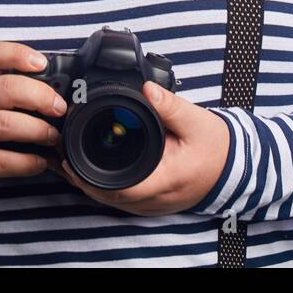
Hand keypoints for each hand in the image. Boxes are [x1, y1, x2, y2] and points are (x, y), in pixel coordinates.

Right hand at [0, 41, 68, 200]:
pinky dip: (28, 162)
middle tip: (59, 107)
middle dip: (40, 96)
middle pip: (5, 89)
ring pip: (5, 124)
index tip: (42, 63)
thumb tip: (53, 90)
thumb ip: (2, 86)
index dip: (18, 55)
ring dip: (38, 130)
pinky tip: (40, 162)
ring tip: (53, 136)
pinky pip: (3, 161)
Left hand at [57, 81, 229, 215]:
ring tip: (64, 156)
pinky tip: (86, 167)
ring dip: (86, 181)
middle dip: (79, 176)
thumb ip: (169, 105)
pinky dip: (100, 184)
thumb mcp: (196, 120)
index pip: (118, 188)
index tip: (68, 157)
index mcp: (163, 179)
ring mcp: (151, 204)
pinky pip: (118, 197)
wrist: (234, 166)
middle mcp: (154, 198)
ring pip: (109, 199)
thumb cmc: (215, 146)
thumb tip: (147, 88)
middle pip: (106, 195)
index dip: (88, 177)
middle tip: (58, 150)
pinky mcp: (150, 201)